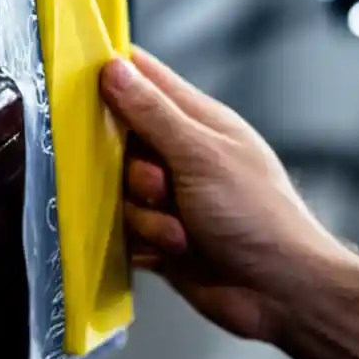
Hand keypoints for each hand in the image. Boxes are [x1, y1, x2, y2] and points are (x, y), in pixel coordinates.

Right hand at [100, 48, 345, 342]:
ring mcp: (169, 194)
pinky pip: (125, 227)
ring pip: (119, 189)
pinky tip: (176, 249)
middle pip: (119, 139)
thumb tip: (113, 67)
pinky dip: (146, 239)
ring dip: (143, 213)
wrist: (279, 291)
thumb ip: (152, 112)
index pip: (144, 77)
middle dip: (130, 168)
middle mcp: (180, 153)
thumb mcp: (201, 155)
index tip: (79, 84)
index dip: (111, 73)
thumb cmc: (256, 214)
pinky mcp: (159, 233)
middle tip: (158, 185)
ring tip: (179, 229)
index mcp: (197, 120)